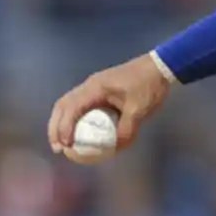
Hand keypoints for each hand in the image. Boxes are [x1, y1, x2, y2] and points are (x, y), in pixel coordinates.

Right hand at [47, 53, 172, 162]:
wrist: (160, 66)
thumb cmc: (149, 85)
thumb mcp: (140, 110)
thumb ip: (127, 129)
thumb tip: (115, 148)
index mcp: (96, 87)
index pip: (71, 108)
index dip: (64, 128)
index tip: (66, 146)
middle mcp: (90, 85)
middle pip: (62, 106)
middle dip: (56, 128)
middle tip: (57, 149)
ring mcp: (93, 87)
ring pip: (68, 105)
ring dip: (61, 124)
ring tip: (63, 145)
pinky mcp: (100, 91)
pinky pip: (80, 106)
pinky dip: (74, 119)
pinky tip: (79, 134)